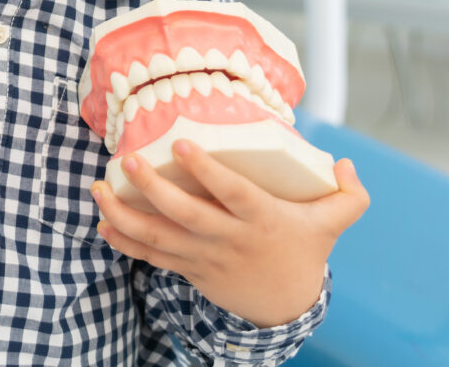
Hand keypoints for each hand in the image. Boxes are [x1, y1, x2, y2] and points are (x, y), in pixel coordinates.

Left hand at [92, 140, 368, 327]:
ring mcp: (204, 256)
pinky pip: (150, 257)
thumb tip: (345, 162)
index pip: (232, 193)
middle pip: (185, 215)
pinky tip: (102, 221)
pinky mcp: (188, 268)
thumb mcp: (334, 222)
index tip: (181, 144)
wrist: (284, 305)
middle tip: (127, 161)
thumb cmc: (304, 250)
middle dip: (152, 188)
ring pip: (158, 237)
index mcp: (262, 220)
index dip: (206, 170)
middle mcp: (229, 238)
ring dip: (123, 214)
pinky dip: (124, 241)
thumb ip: (350, 195)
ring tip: (98, 188)